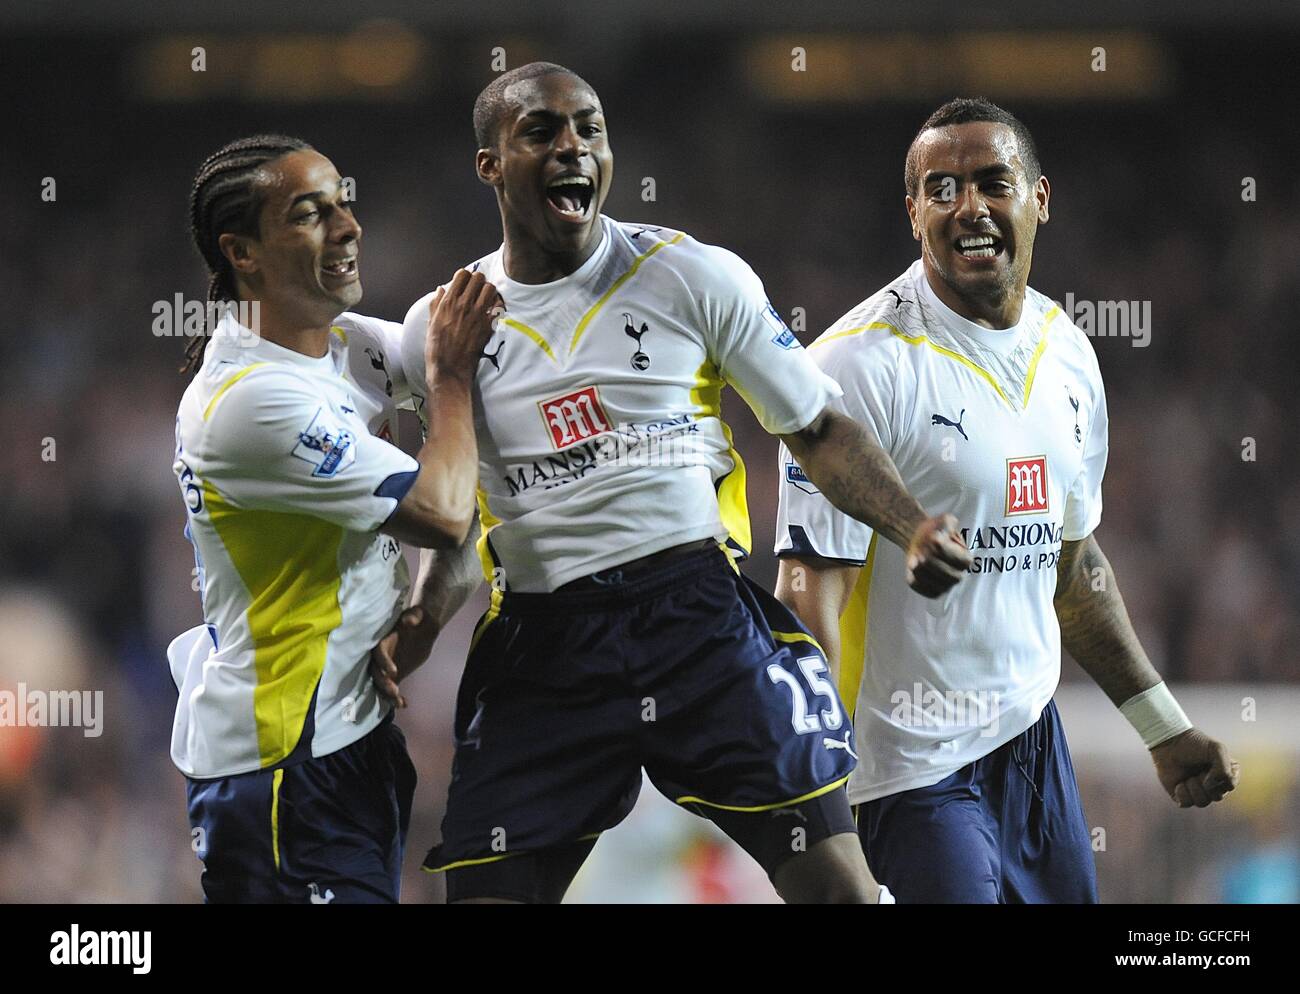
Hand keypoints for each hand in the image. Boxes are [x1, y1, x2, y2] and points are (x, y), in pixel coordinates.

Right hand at [369, 606, 438, 708]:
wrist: (423, 627)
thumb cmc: (420, 618)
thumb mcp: (419, 614)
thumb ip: (414, 617)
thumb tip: (408, 622)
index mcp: (383, 640)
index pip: (378, 652)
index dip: (384, 662)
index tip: (394, 671)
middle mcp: (381, 655)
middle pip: (375, 671)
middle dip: (382, 682)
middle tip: (394, 690)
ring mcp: (385, 667)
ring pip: (380, 683)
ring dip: (386, 694)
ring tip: (398, 702)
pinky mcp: (393, 676)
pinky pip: (390, 689)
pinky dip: (395, 698)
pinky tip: (403, 704)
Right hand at [425, 269, 502, 385]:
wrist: (449, 368)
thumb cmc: (437, 348)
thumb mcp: (431, 323)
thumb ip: (436, 304)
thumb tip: (441, 289)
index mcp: (448, 302)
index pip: (462, 274)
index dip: (465, 276)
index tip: (465, 283)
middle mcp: (464, 305)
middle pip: (478, 277)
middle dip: (478, 280)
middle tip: (476, 289)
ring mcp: (478, 315)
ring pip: (491, 288)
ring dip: (489, 290)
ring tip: (485, 297)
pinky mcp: (488, 326)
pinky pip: (499, 306)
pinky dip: (497, 305)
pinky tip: (492, 310)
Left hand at [905, 513, 970, 597]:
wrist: (921, 541)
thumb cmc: (935, 531)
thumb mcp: (944, 521)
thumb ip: (947, 523)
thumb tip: (939, 537)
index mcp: (966, 559)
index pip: (952, 555)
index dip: (939, 546)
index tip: (933, 538)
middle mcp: (959, 576)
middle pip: (940, 570)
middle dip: (928, 557)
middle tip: (922, 549)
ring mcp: (946, 587)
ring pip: (927, 579)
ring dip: (917, 566)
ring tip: (916, 557)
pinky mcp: (932, 592)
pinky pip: (918, 586)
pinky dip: (912, 575)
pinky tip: (914, 567)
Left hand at [1150, 728, 1239, 807]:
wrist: (1169, 742)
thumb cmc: (1194, 744)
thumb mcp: (1217, 749)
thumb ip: (1225, 769)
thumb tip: (1211, 786)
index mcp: (1226, 775)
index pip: (1229, 786)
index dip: (1218, 776)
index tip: (1210, 762)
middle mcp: (1214, 786)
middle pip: (1217, 797)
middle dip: (1204, 782)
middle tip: (1197, 770)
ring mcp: (1198, 792)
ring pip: (1202, 802)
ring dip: (1193, 787)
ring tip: (1188, 776)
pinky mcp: (1183, 796)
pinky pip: (1186, 804)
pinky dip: (1182, 792)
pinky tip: (1179, 783)